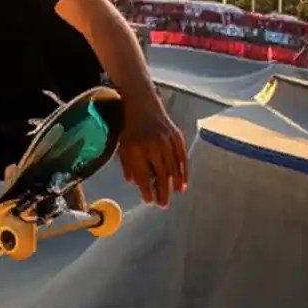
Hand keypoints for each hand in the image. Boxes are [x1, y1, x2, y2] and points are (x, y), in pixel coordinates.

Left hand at [116, 92, 187, 206]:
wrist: (142, 103)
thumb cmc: (130, 127)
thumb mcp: (124, 146)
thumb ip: (128, 164)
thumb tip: (133, 183)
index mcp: (137, 149)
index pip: (143, 175)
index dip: (146, 190)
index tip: (149, 201)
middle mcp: (153, 145)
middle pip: (160, 174)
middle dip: (162, 191)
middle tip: (162, 205)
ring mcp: (167, 141)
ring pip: (172, 168)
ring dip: (173, 185)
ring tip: (172, 197)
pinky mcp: (177, 137)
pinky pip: (182, 158)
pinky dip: (183, 172)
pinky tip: (183, 184)